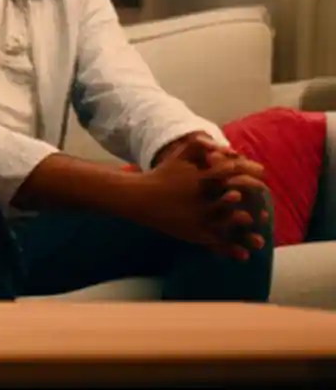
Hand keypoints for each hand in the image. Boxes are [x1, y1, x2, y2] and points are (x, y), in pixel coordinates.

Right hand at [140, 136, 268, 259]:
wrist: (138, 196)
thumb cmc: (161, 175)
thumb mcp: (179, 156)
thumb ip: (200, 146)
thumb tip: (225, 147)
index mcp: (203, 178)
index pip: (234, 176)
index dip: (251, 179)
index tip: (263, 185)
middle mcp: (202, 198)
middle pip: (235, 203)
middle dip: (253, 209)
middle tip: (265, 217)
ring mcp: (197, 216)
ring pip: (227, 226)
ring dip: (245, 234)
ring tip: (260, 240)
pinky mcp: (191, 231)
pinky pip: (214, 242)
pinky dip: (230, 249)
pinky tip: (244, 256)